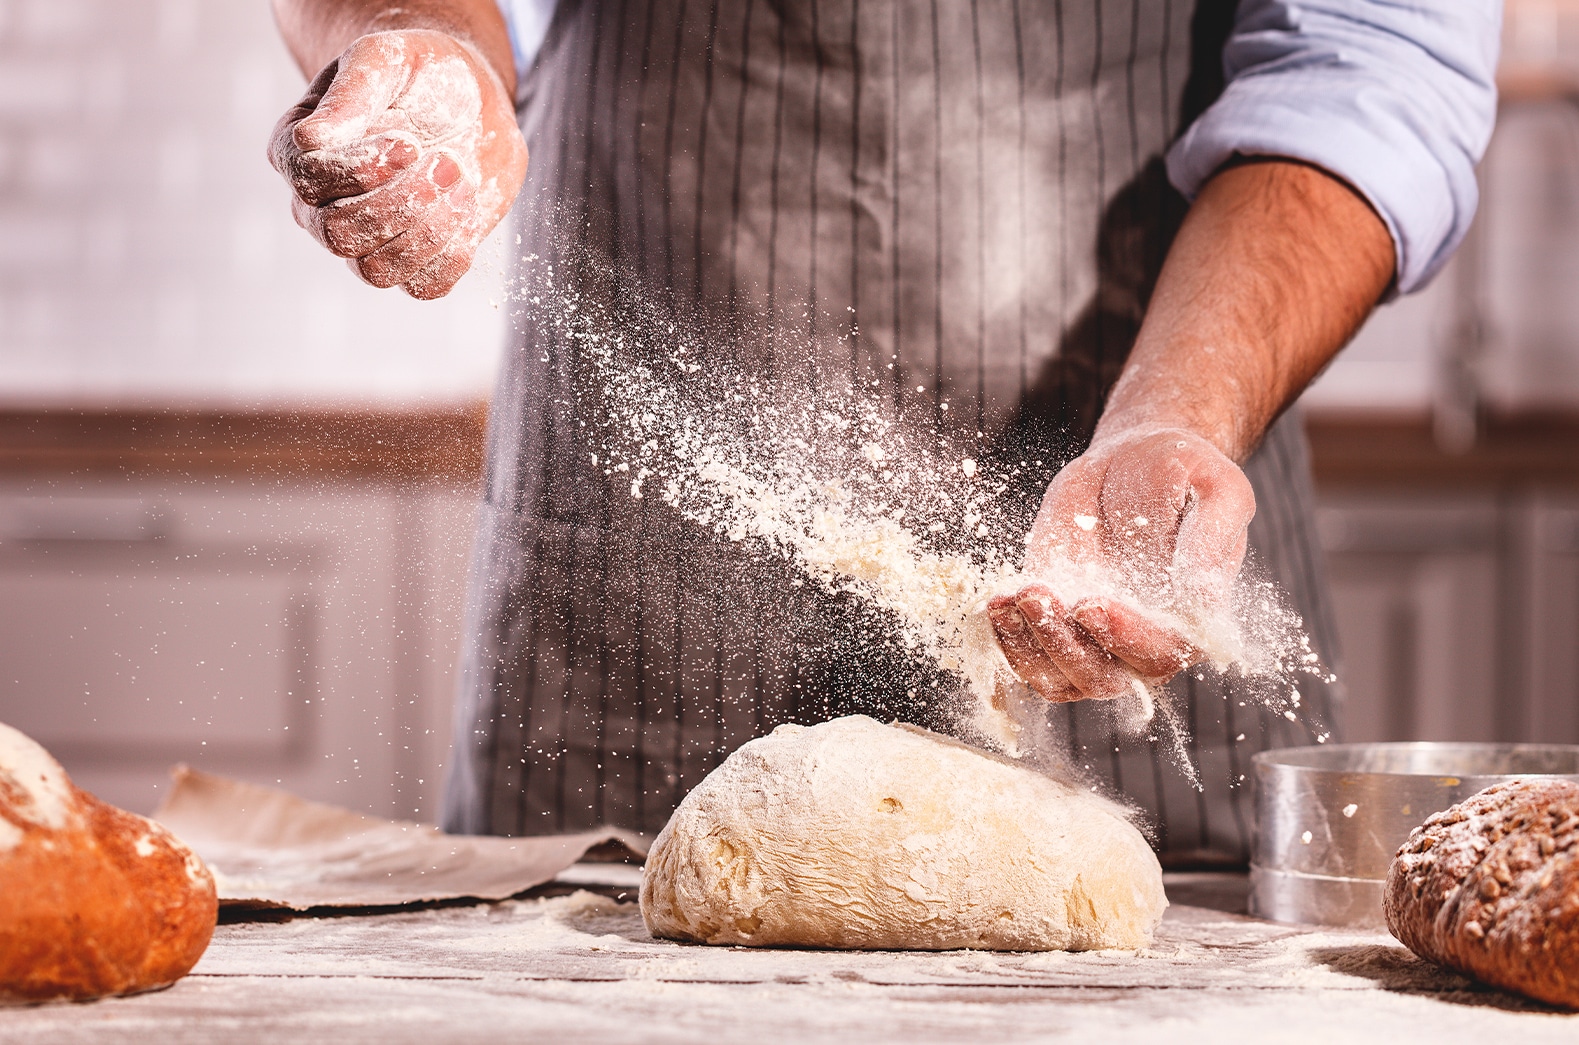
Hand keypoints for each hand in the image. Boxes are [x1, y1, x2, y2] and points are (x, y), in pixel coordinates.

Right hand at [267, 29, 527, 298]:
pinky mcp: (415, 264)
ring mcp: (366, 242)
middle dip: (400, 202)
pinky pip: (425, 287)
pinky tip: (466, 209)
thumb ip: (352, 94)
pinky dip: (452, 254)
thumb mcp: (385, 61)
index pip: (308, 181)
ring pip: (377, 271)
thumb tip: (311, 139)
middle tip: (445, 162)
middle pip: (338, 234)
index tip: (408, 143)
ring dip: (429, 229)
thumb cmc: (417, 73)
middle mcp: (320, 207)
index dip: (361, 170)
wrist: (469, 99)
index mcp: (299, 153)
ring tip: (460, 179)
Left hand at [987, 428, 1254, 701]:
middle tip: (1038, 596)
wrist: (1134, 458)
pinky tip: (998, 601)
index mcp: (1190, 622)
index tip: (1090, 605)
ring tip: (1012, 598)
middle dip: (1065, 646)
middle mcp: (1141, 642)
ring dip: (1029, 647)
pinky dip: (1008, 638)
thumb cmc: (1184, 472)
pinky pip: (1027, 656)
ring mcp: (1093, 637)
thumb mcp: (1216, 491)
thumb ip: (1211, 542)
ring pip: (1059, 678)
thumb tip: (1203, 600)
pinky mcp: (1055, 620)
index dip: (1124, 638)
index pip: (1159, 653)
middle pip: (1103, 679)